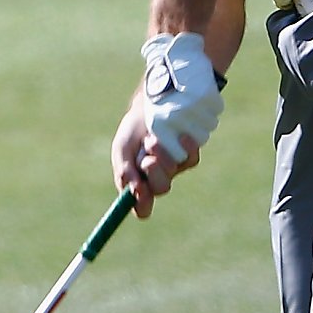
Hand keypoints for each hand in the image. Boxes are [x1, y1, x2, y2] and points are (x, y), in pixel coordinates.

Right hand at [112, 93, 203, 219]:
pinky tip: (180, 137)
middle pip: (161, 189)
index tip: (140, 192)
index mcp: (139, 183)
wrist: (150, 105)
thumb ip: (124, 171)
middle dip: (153, 173)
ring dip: (161, 155)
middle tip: (147, 159)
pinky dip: (184, 148)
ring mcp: (175, 167)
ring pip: (172, 172)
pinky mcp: (189, 155)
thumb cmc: (133, 130)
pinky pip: (190, 159)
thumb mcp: (121, 150)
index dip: (142, 204)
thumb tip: (134, 192)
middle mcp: (158, 178)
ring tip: (152, 139)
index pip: (142, 207)